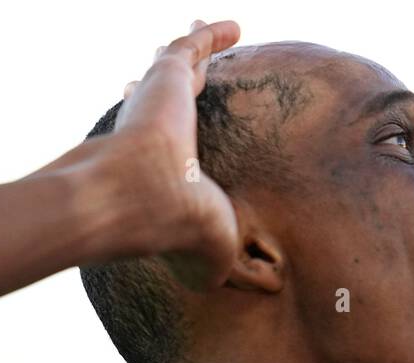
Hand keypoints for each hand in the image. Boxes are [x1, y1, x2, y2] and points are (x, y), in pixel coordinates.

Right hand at [109, 19, 241, 290]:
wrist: (142, 202)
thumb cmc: (177, 235)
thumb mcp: (220, 257)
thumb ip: (242, 268)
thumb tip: (270, 284)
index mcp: (163, 173)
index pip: (171, 150)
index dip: (176, 141)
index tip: (178, 136)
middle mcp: (155, 136)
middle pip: (168, 105)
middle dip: (172, 87)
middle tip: (178, 74)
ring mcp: (158, 105)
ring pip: (177, 68)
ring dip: (191, 50)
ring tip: (203, 31)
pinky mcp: (167, 77)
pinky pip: (194, 46)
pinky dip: (212, 34)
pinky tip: (235, 26)